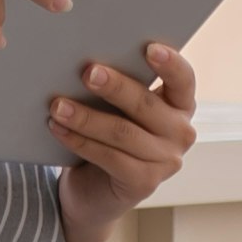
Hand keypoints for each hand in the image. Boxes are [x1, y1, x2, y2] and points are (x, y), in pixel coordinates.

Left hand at [53, 35, 198, 241]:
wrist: (95, 193)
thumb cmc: (107, 138)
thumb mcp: (118, 110)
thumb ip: (117, 89)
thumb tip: (87, 62)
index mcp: (180, 105)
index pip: (183, 79)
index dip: (170, 64)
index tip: (149, 48)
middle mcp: (181, 132)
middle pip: (146, 104)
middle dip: (115, 86)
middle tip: (87, 72)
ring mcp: (166, 161)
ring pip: (122, 132)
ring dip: (86, 117)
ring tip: (58, 105)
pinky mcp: (144, 182)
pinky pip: (109, 157)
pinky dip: (79, 141)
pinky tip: (57, 128)